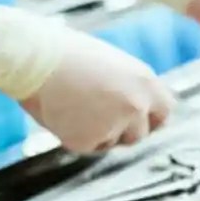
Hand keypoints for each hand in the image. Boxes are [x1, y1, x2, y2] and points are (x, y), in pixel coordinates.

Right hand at [20, 30, 174, 153]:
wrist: (35, 58)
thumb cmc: (66, 54)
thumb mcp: (112, 63)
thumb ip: (128, 87)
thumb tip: (131, 108)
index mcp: (145, 81)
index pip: (164, 112)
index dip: (150, 118)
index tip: (140, 121)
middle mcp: (136, 105)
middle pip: (141, 133)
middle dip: (124, 131)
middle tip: (98, 116)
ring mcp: (114, 125)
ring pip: (113, 142)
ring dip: (100, 134)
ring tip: (75, 105)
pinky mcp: (89, 140)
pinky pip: (88, 146)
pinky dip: (75, 136)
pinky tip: (62, 113)